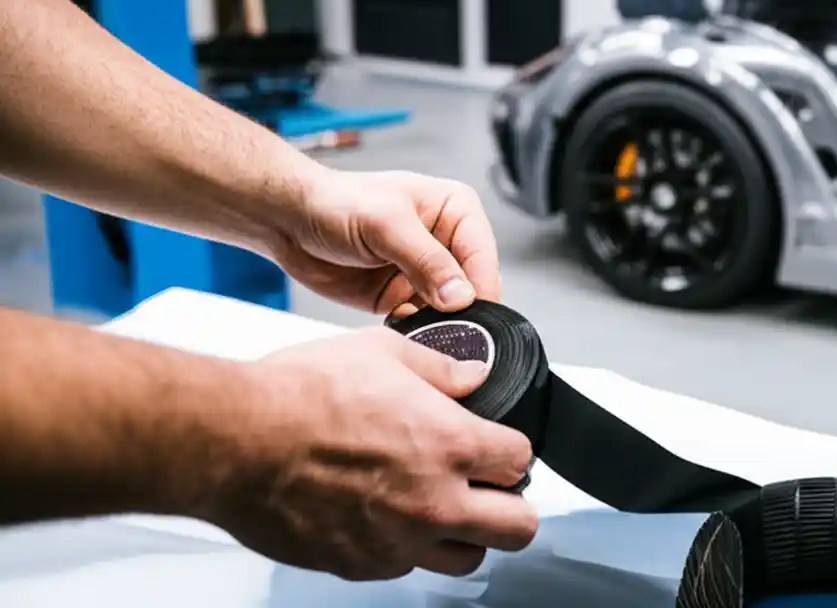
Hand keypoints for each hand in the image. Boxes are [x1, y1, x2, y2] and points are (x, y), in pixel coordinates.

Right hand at [201, 327, 536, 579]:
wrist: (233, 441)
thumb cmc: (297, 395)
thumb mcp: (381, 351)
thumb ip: (441, 368)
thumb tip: (473, 375)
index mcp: (448, 444)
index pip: (520, 460)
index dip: (512, 449)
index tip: (499, 445)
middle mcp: (432, 502)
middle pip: (517, 528)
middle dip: (512, 506)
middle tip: (491, 489)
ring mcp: (397, 542)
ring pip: (466, 559)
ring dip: (465, 533)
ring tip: (442, 505)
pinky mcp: (359, 566)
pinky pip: (405, 566)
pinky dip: (407, 546)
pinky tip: (386, 515)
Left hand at [271, 169, 501, 313]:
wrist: (288, 222)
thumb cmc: (335, 202)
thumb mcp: (385, 225)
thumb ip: (426, 261)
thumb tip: (461, 296)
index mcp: (455, 211)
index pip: (482, 254)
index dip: (481, 285)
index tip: (472, 311)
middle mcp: (446, 243)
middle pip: (473, 286)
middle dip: (463, 310)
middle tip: (453, 330)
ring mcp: (426, 273)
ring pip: (451, 310)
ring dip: (440, 324)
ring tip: (427, 332)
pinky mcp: (403, 298)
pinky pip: (422, 322)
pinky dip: (416, 331)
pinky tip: (403, 330)